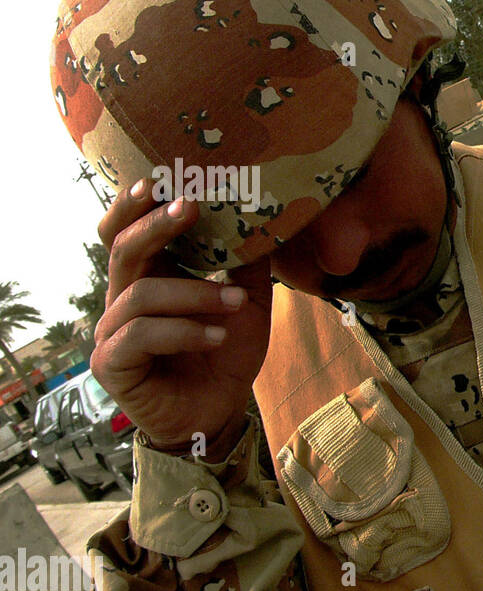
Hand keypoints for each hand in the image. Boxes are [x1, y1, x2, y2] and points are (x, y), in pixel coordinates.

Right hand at [91, 179, 272, 461]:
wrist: (220, 412)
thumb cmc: (225, 354)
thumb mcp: (244, 302)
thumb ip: (245, 262)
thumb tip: (263, 212)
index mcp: (148, 277)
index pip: (126, 231)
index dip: (136, 205)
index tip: (163, 178)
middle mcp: (122, 299)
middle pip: (122, 249)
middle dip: (157, 225)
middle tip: (191, 207)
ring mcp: (112, 332)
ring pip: (141, 294)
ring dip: (194, 293)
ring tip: (234, 302)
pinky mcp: (112, 364)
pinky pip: (141, 336)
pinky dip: (184, 331)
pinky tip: (217, 335)